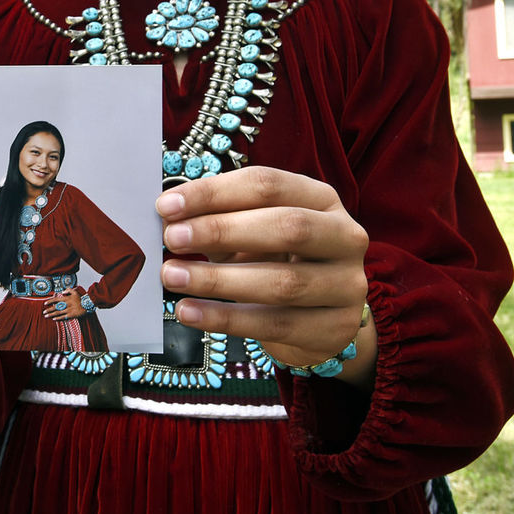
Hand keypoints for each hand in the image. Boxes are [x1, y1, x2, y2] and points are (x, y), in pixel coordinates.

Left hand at [42, 290, 84, 320]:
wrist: (87, 305)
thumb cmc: (81, 299)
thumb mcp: (75, 292)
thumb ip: (68, 290)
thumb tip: (62, 291)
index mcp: (66, 298)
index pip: (56, 299)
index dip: (50, 301)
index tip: (45, 303)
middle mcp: (66, 304)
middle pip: (56, 307)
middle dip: (49, 309)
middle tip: (44, 312)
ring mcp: (68, 310)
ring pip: (58, 313)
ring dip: (51, 314)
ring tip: (46, 316)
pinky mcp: (71, 315)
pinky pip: (63, 317)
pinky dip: (58, 318)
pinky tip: (54, 319)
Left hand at [156, 167, 375, 387]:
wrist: (319, 317)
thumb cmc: (277, 260)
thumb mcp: (252, 231)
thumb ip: (218, 220)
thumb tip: (168, 219)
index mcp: (321, 198)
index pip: (267, 184)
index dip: (214, 192)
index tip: (166, 205)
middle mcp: (344, 236)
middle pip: (287, 228)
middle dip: (222, 231)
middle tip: (172, 239)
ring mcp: (346, 285)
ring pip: (282, 283)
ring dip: (218, 280)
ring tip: (172, 276)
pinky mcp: (334, 329)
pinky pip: (275, 325)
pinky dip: (225, 319)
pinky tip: (189, 312)